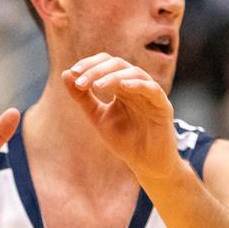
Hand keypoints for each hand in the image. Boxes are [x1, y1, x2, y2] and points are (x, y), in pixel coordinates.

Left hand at [63, 54, 182, 184]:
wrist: (145, 163)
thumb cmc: (124, 141)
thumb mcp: (97, 117)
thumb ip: (83, 98)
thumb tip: (65, 74)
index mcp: (121, 85)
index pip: (105, 63)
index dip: (89, 64)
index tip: (72, 74)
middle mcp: (136, 85)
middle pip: (117, 64)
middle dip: (96, 70)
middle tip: (80, 82)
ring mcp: (150, 94)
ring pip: (134, 72)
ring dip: (112, 76)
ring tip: (96, 86)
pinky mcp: (163, 106)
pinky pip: (152, 89)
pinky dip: (137, 84)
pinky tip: (123, 87)